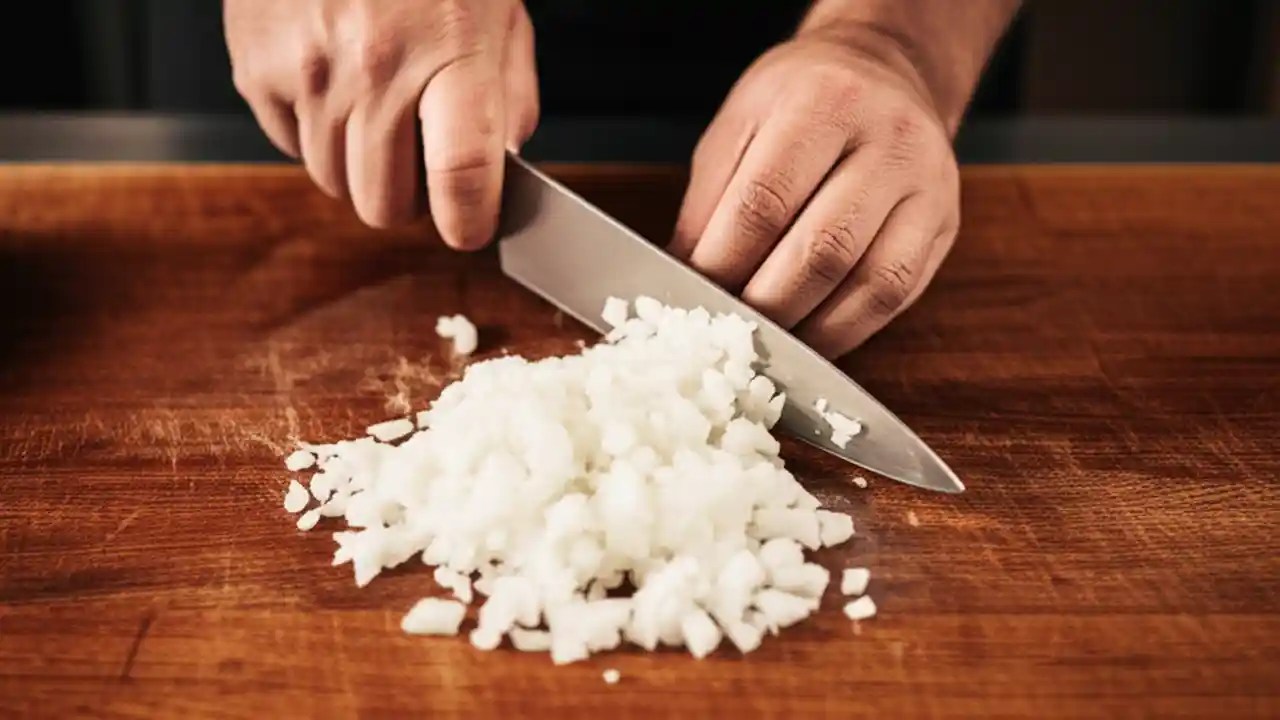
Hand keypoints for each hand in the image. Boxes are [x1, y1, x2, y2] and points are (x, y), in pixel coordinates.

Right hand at [224, 0, 538, 248]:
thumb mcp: (499, 13)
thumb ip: (509, 98)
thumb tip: (499, 173)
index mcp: (450, 51)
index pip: (462, 177)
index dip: (469, 221)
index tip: (470, 227)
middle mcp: (374, 66)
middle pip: (385, 202)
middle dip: (410, 200)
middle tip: (422, 169)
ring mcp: (307, 70)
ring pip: (335, 183)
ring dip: (362, 168)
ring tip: (378, 114)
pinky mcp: (257, 66)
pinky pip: (290, 145)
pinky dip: (315, 134)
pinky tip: (335, 85)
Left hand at [670, 33, 959, 357]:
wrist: (883, 70)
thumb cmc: (798, 101)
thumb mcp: (738, 127)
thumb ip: (708, 204)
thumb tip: (681, 280)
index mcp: (822, 101)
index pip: (764, 202)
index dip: (724, 265)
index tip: (695, 300)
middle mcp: (888, 139)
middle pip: (821, 250)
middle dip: (765, 306)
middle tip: (727, 332)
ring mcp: (927, 184)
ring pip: (868, 283)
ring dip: (808, 330)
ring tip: (765, 342)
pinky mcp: (944, 224)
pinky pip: (896, 296)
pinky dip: (847, 330)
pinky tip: (809, 338)